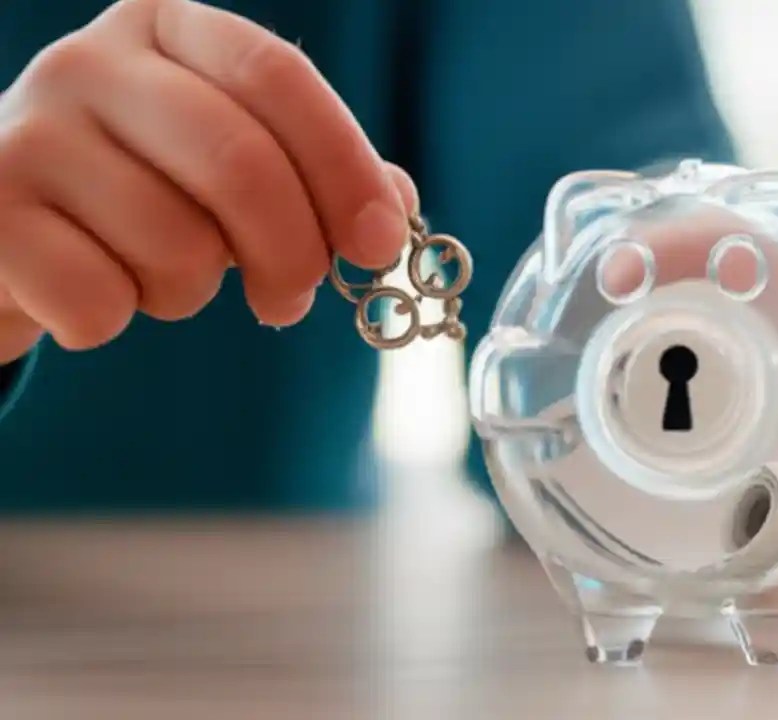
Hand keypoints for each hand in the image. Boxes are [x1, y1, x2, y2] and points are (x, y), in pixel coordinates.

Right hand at [0, 0, 416, 362]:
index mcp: (168, 28)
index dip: (343, 166)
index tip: (379, 244)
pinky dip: (115, 320)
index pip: (277, 75)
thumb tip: (396, 207)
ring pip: (175, 245)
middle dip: (292, 253)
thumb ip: (319, 174)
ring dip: (191, 293)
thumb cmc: (144, 189)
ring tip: (162, 276)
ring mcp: (28, 134)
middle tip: (292, 299)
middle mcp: (89, 61)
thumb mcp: (233, 163)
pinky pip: (98, 300)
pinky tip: (97, 291)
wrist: (10, 227)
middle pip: (238, 161)